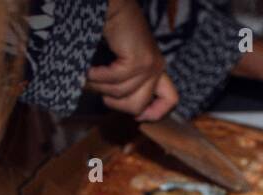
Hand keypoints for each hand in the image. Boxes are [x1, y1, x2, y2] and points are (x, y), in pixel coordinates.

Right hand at [87, 0, 178, 120]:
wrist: (112, 8)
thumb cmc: (112, 35)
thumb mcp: (123, 63)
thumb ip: (126, 83)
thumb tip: (116, 105)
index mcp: (157, 70)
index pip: (171, 100)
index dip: (154, 113)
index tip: (136, 115)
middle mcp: (157, 68)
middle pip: (138, 107)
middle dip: (116, 105)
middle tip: (103, 92)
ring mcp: (150, 65)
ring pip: (122, 95)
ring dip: (100, 87)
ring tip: (92, 75)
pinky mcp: (138, 61)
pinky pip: (115, 82)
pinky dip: (98, 77)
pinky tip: (91, 70)